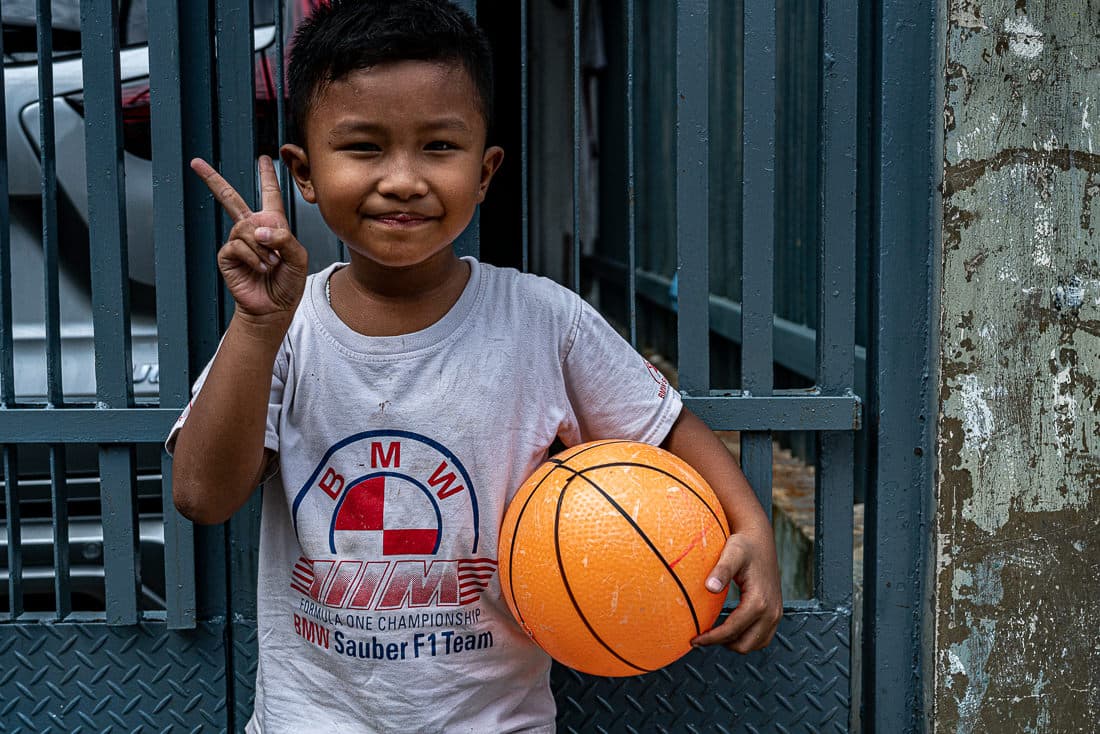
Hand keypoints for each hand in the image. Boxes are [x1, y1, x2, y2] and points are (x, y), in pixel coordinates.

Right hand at [191, 156, 307, 324]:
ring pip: (244, 228)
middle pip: (230, 198)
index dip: (267, 176)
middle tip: (196, 163)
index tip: (263, 158)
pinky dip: (254, 258)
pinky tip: (261, 268)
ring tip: (271, 263)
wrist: (274, 307)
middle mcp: (252, 230)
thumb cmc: (288, 283)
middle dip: (212, 179)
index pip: (269, 195)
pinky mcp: (228, 256)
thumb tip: (259, 229)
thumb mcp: (298, 257)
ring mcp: (238, 242)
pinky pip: (238, 245)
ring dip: (262, 248)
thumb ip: (284, 238)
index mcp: (273, 225)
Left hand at [691, 526, 782, 652]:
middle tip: (701, 638)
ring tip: (714, 634)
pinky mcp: (775, 613)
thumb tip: (709, 587)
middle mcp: (771, 611)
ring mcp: (776, 614)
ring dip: (734, 643)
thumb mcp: (732, 553)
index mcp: (759, 600)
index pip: (733, 630)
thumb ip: (722, 570)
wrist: (761, 541)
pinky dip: (746, 638)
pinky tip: (729, 628)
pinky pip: (762, 638)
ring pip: (755, 644)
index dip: (712, 638)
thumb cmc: (744, 545)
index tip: (694, 639)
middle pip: (745, 644)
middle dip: (722, 643)